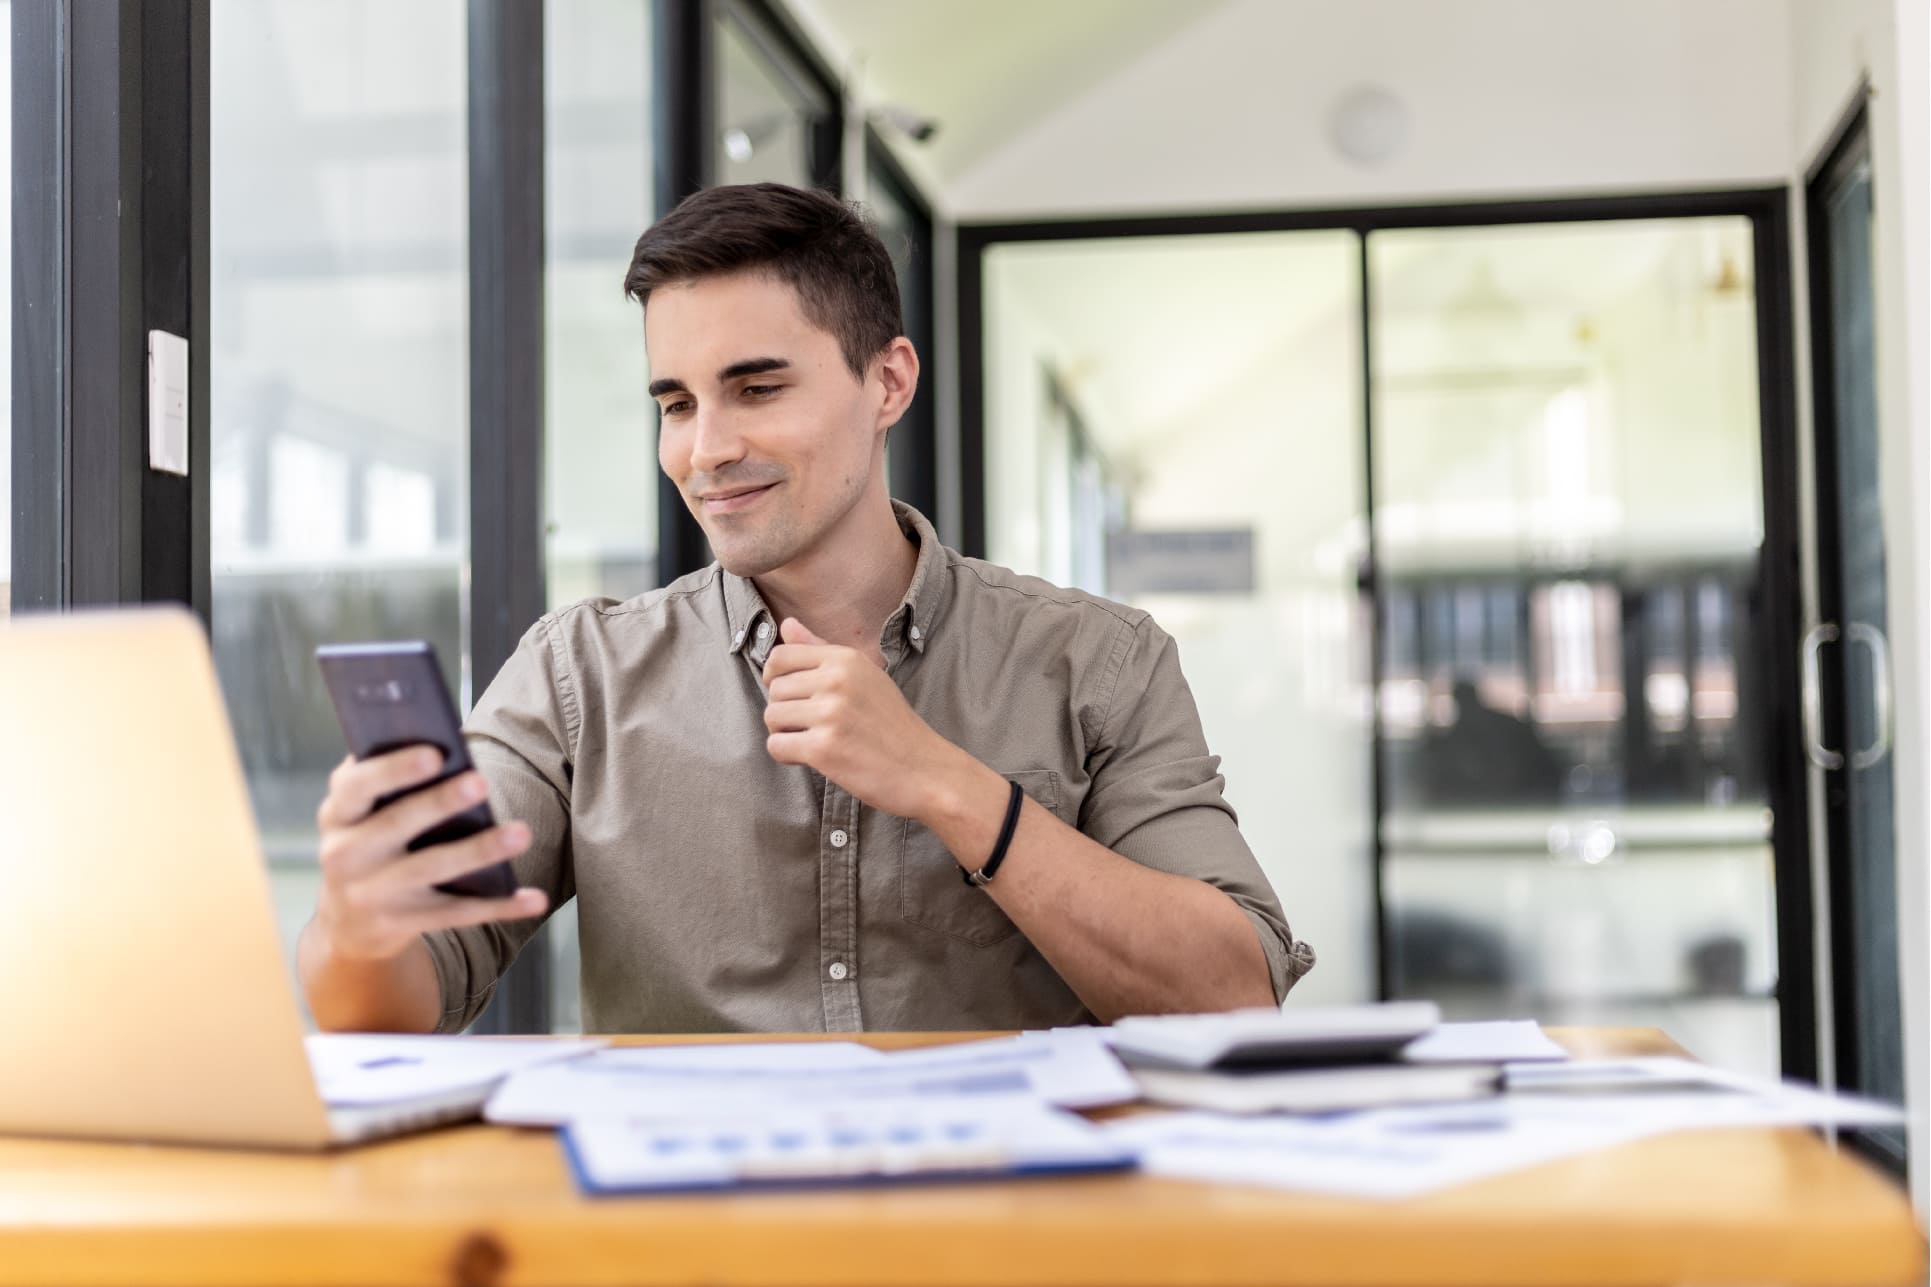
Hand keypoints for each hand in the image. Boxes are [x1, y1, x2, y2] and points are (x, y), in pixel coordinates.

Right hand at [311, 748, 546, 961]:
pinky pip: (457, 913)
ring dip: (480, 851)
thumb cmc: (368, 842)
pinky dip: (499, 906)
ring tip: (521, 833)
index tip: (435, 754)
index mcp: (337, 814)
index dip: (393, 770)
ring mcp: (372, 894)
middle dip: (440, 803)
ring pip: (433, 868)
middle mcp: (346, 855)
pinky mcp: (400, 924)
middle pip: (397, 825)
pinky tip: (535, 899)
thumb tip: (444, 743)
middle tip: (480, 782)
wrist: (348, 922)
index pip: (357, 786)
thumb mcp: (359, 812)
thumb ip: (384, 778)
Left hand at [761, 617, 970, 820]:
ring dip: (785, 733)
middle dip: (784, 710)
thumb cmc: (891, 724)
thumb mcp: (863, 675)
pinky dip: (788, 756)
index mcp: (845, 659)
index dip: (775, 678)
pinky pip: (776, 746)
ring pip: (772, 717)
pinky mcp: (823, 748)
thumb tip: (787, 624)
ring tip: (814, 740)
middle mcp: (837, 680)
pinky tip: (813, 757)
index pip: (780, 656)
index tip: (791, 695)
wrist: (922, 769)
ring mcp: (830, 714)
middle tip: (812, 726)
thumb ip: (820, 649)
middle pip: (774, 690)